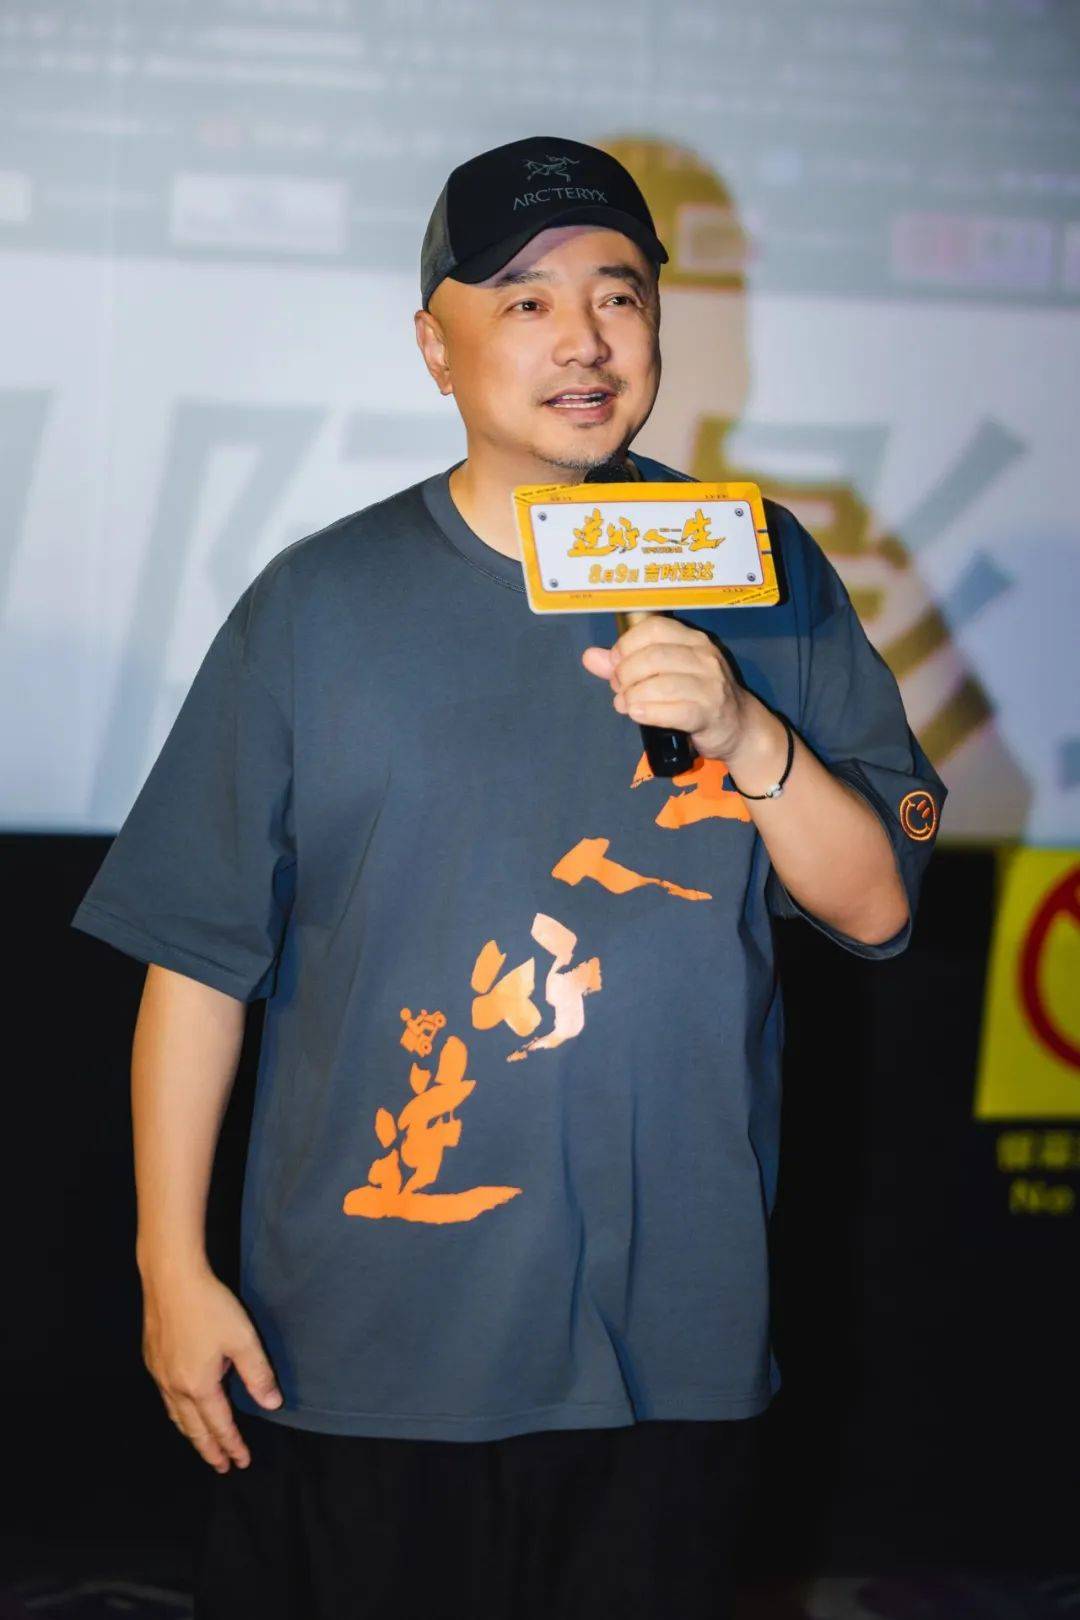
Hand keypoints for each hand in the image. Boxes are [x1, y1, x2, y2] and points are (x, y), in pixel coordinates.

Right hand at [140, 1260, 282, 1472]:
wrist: (171, 1278)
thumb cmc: (210, 1306)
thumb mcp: (243, 1340)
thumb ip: (258, 1375)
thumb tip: (272, 1404)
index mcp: (200, 1386)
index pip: (220, 1426)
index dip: (233, 1446)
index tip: (242, 1462)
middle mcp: (175, 1387)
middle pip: (194, 1429)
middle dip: (210, 1449)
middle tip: (222, 1466)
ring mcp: (160, 1374)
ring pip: (176, 1417)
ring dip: (191, 1435)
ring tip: (203, 1444)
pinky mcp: (152, 1359)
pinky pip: (166, 1399)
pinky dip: (177, 1414)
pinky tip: (181, 1409)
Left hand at [582, 615, 752, 761]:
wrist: (739, 727)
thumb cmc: (697, 696)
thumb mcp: (664, 674)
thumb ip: (627, 664)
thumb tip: (590, 657)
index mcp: (692, 640)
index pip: (654, 629)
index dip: (626, 645)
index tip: (615, 664)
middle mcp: (704, 657)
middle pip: (653, 656)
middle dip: (626, 674)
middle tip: (619, 689)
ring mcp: (710, 685)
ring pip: (661, 683)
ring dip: (634, 695)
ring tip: (625, 704)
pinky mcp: (710, 713)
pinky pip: (675, 710)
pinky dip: (650, 712)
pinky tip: (637, 714)